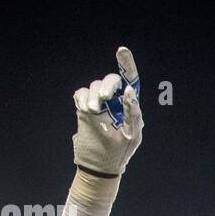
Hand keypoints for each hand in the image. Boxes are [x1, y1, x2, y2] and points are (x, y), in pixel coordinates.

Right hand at [71, 46, 142, 176]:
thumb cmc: (121, 151)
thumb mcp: (133, 134)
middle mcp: (114, 101)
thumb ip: (133, 112)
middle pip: (110, 80)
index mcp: (130, 105)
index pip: (130, 79)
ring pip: (94, 86)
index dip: (126, 64)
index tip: (121, 50)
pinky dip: (81, 97)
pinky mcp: (84, 109)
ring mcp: (98, 104)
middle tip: (103, 100)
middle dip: (106, 85)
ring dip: (93, 95)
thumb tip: (128, 91)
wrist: (100, 165)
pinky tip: (85, 108)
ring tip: (92, 111)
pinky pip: (80, 94)